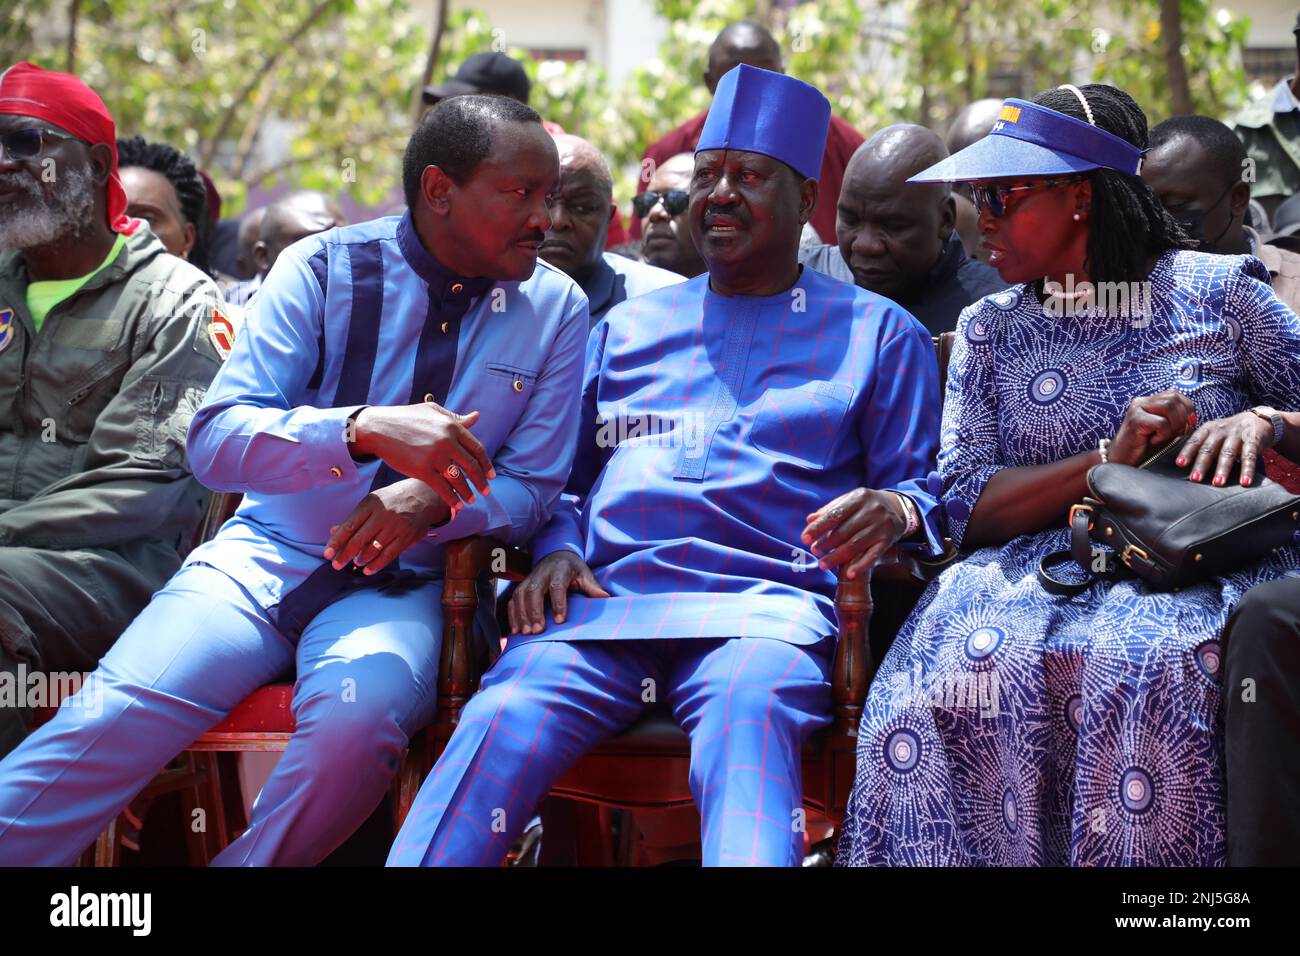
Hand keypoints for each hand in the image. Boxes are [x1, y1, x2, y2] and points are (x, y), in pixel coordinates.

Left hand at [323, 479, 449, 573]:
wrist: (423, 496)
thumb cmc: (392, 500)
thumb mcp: (372, 503)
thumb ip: (354, 518)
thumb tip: (333, 532)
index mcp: (371, 503)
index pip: (349, 525)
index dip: (336, 541)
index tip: (327, 554)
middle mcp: (383, 514)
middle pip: (359, 539)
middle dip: (345, 554)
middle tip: (336, 565)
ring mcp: (396, 526)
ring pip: (374, 548)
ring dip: (362, 559)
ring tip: (357, 562)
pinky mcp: (407, 536)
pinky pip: (389, 555)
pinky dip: (377, 564)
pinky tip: (368, 569)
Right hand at [350, 402, 494, 511]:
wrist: (378, 427)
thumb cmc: (406, 418)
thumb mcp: (433, 412)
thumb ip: (456, 418)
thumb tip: (477, 417)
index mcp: (452, 426)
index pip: (477, 449)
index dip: (487, 465)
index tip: (491, 476)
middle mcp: (446, 441)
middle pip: (472, 466)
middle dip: (481, 482)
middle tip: (486, 491)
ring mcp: (434, 456)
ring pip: (458, 479)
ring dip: (468, 493)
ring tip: (472, 500)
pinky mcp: (421, 470)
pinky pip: (442, 488)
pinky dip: (452, 499)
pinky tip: (457, 505)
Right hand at [508, 551, 609, 634]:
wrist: (555, 555)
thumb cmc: (573, 570)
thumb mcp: (585, 574)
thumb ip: (592, 587)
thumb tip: (605, 598)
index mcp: (560, 569)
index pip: (557, 586)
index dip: (558, 603)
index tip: (559, 620)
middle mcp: (542, 573)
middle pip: (534, 590)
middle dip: (534, 611)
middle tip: (537, 630)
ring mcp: (529, 578)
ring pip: (520, 595)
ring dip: (521, 615)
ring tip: (525, 633)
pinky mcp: (521, 586)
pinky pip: (513, 599)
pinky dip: (512, 614)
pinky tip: (515, 630)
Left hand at [800, 488, 907, 579]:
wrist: (899, 508)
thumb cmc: (866, 505)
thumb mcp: (850, 501)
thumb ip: (830, 510)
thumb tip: (809, 519)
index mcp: (859, 498)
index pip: (835, 514)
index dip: (818, 527)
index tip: (804, 538)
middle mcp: (871, 511)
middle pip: (845, 531)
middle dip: (826, 543)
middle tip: (813, 551)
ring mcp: (881, 526)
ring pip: (856, 545)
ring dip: (837, 557)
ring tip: (823, 564)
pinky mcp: (888, 541)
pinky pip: (873, 555)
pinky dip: (861, 566)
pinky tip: (849, 574)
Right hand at [1108, 390, 1195, 465]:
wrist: (1121, 460)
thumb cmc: (1143, 447)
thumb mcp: (1164, 431)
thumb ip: (1176, 421)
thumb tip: (1192, 418)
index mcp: (1148, 401)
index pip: (1175, 394)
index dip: (1187, 408)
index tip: (1188, 424)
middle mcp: (1141, 402)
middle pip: (1173, 398)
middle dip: (1182, 417)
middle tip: (1178, 433)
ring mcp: (1136, 409)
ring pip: (1168, 406)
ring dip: (1174, 424)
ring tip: (1166, 436)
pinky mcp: (1135, 420)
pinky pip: (1161, 423)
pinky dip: (1164, 434)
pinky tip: (1154, 441)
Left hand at [1176, 411, 1274, 485]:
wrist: (1258, 420)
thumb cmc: (1228, 433)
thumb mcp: (1213, 433)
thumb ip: (1200, 445)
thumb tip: (1180, 465)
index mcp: (1208, 428)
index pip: (1195, 440)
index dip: (1187, 452)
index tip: (1180, 464)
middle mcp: (1221, 430)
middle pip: (1209, 448)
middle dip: (1202, 464)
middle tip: (1195, 479)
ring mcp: (1237, 435)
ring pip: (1228, 453)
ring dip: (1223, 469)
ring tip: (1218, 483)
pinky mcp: (1254, 440)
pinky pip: (1250, 456)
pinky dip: (1248, 470)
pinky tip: (1245, 482)